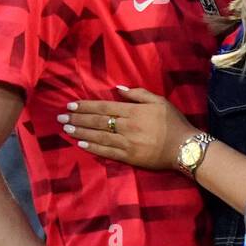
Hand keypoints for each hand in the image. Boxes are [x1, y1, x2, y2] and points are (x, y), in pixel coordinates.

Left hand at [58, 87, 197, 169]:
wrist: (185, 147)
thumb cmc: (173, 122)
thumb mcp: (159, 101)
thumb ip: (138, 94)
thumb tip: (118, 88)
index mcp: (133, 111)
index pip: (104, 107)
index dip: (85, 106)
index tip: (71, 105)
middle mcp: (127, 126)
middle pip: (98, 121)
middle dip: (78, 118)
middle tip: (60, 117)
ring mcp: (127, 143)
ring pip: (99, 136)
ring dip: (81, 132)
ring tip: (66, 128)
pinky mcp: (129, 157)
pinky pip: (107, 152)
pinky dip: (93, 147)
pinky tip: (81, 143)